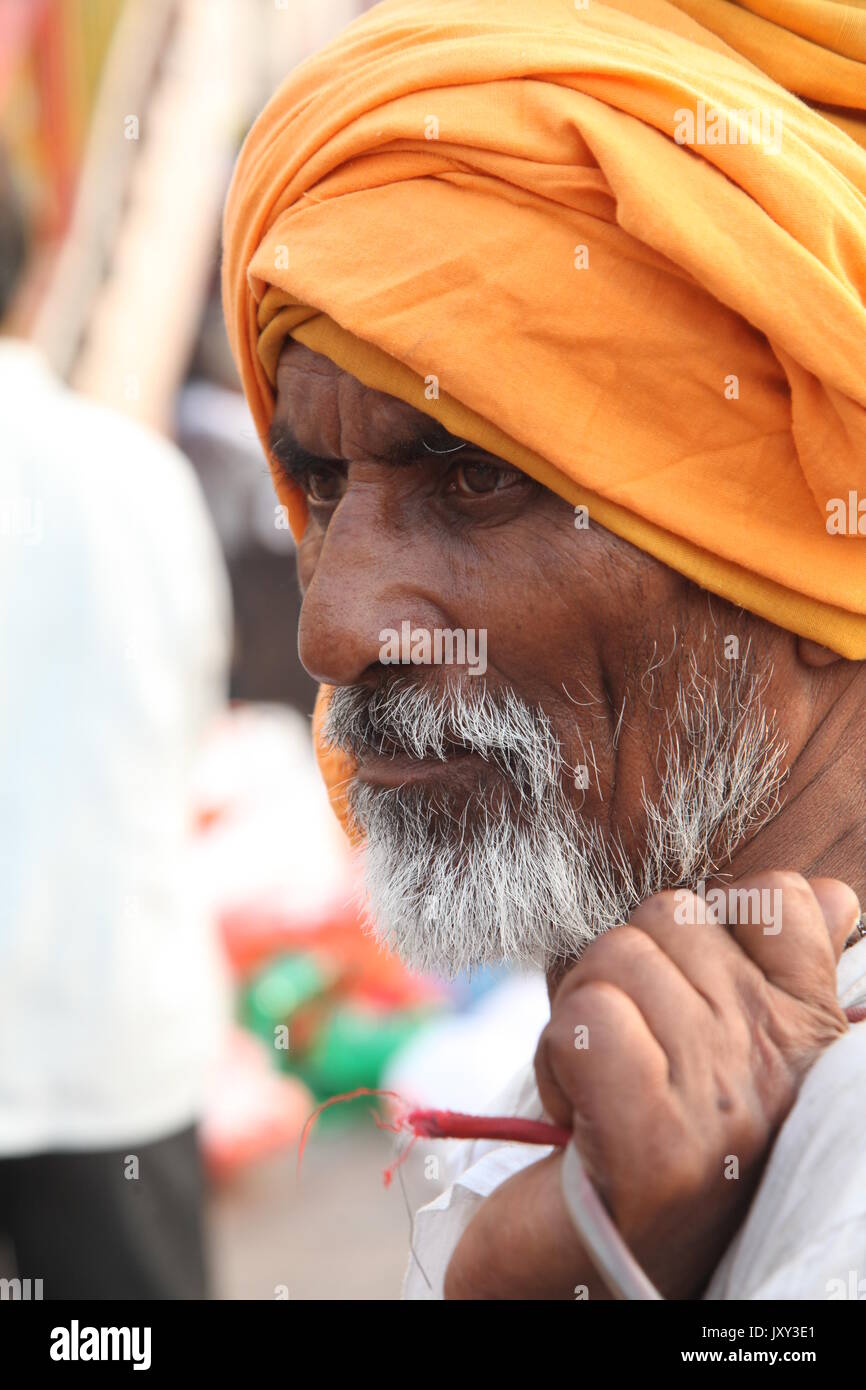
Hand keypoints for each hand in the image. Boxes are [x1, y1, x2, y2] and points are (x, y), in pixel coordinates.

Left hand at [532, 872, 856, 1297]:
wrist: (587, 1271)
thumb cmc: (645, 1139)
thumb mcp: (718, 1046)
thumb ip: (772, 965)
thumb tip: (823, 895)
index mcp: (804, 1034)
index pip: (781, 900)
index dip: (708, 915)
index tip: (682, 988)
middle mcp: (781, 1067)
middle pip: (671, 915)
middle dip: (617, 968)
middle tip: (622, 1050)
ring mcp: (727, 1109)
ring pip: (618, 958)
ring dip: (579, 1012)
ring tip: (598, 1085)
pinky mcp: (656, 1148)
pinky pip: (586, 1021)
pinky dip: (555, 1058)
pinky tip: (576, 1115)